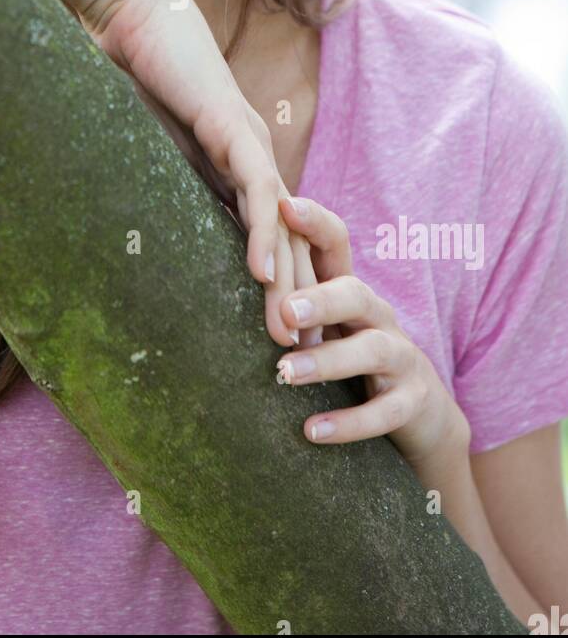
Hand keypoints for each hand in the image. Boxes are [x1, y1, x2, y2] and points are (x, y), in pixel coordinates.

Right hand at [86, 0, 317, 348]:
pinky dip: (262, 234)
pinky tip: (263, 277)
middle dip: (294, 301)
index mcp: (231, 166)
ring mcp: (248, 144)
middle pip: (283, 244)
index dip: (275, 289)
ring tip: (289, 337)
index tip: (279, 340)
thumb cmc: (132, 66)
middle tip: (303, 360)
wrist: (136, 8)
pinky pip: (254, 191)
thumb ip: (141, 179)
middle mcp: (251, 159)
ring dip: (286, 284)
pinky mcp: (232, 128)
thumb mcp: (140, 143)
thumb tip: (105, 219)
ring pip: (278, 227)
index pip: (263, 240)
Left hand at [274, 195, 470, 464]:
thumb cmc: (354, 359)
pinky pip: (384, 412)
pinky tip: (311, 431)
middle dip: (320, 299)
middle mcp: (379, 317)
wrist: (421, 412)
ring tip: (285, 374)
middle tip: (284, 309)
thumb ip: (289, 300)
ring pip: (371, 350)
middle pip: (355, 294)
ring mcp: (401, 358)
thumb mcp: (327, 326)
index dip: (314, 223)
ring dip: (327, 362)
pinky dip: (348, 423)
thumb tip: (216, 269)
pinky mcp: (412, 402)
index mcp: (351, 293)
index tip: (283, 207)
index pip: (338, 244)